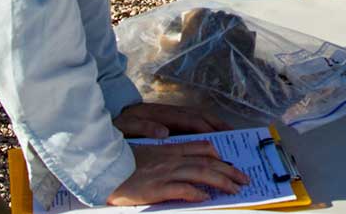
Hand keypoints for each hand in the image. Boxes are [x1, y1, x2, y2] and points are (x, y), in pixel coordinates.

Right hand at [106, 142, 248, 205]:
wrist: (101, 169)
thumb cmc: (121, 164)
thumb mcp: (147, 154)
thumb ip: (166, 157)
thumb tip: (184, 166)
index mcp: (169, 150)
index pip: (202, 147)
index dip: (220, 156)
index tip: (231, 163)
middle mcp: (170, 159)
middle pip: (208, 161)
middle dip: (229, 170)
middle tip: (244, 180)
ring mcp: (164, 172)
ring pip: (201, 173)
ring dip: (221, 180)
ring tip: (235, 189)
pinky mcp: (156, 187)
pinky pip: (181, 188)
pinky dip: (196, 192)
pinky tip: (207, 197)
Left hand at [114, 102, 229, 139]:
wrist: (113, 111)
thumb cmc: (121, 122)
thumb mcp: (127, 126)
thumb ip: (144, 128)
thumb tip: (164, 132)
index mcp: (162, 114)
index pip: (188, 121)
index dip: (203, 129)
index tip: (216, 138)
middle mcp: (171, 111)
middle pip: (199, 116)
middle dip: (217, 124)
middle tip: (233, 134)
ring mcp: (172, 112)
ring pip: (199, 116)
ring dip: (215, 122)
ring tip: (230, 132)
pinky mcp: (172, 116)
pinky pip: (194, 119)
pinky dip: (207, 123)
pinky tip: (214, 131)